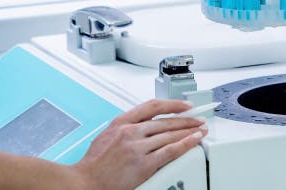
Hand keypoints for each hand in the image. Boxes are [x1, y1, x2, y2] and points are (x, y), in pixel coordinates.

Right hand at [71, 99, 206, 189]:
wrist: (85, 182)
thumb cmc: (93, 164)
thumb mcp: (107, 135)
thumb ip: (126, 128)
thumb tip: (144, 126)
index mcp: (121, 122)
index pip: (152, 106)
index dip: (172, 104)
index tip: (184, 105)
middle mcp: (130, 132)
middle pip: (165, 121)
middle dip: (186, 120)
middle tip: (198, 119)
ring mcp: (138, 148)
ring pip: (170, 135)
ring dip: (189, 131)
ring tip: (200, 129)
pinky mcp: (144, 164)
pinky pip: (170, 151)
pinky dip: (185, 144)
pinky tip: (194, 140)